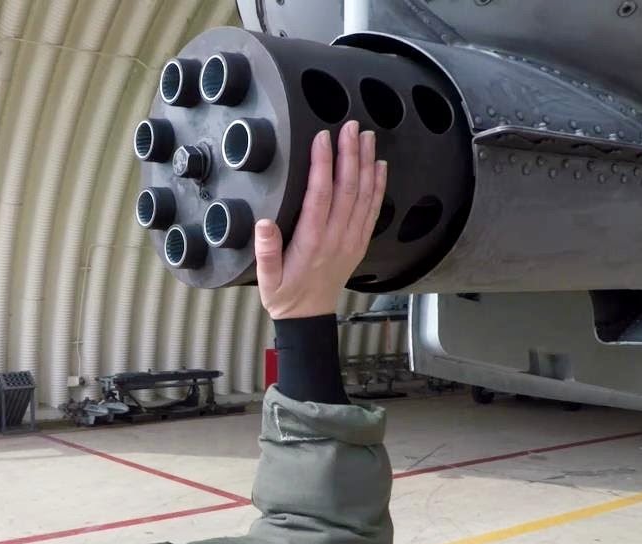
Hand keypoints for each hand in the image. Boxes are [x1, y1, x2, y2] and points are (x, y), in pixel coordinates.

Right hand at [255, 120, 387, 318]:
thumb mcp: (266, 280)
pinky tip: (379, 165)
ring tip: (366, 136)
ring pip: (364, 195)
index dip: (322, 164)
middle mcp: (336, 238)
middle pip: (348, 189)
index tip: (322, 138)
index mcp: (312, 242)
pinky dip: (378, 185)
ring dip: (366, 163)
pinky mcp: (359, 242)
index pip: (320, 195)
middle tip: (349, 126)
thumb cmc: (285, 296)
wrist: (309, 318)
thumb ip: (265, 252)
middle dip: (349, 154)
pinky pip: (373, 209)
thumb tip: (262, 224)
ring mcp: (351, 239)